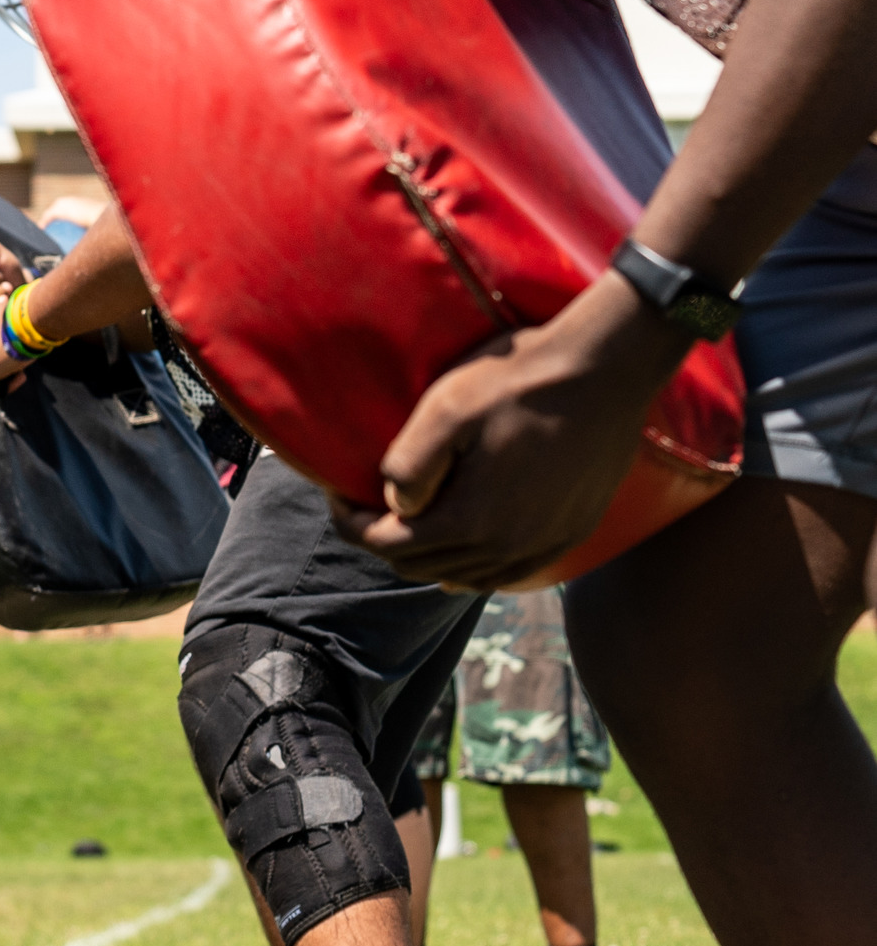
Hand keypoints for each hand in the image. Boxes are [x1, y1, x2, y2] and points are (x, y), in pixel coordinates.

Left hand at [331, 272, 688, 585]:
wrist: (607, 370)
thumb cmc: (520, 381)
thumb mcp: (447, 409)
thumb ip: (409, 464)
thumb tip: (395, 505)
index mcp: (471, 522)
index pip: (386, 545)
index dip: (351, 522)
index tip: (339, 493)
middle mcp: (507, 549)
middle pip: (419, 565)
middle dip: (383, 538)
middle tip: (366, 503)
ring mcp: (542, 547)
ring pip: (461, 574)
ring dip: (426, 553)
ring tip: (410, 516)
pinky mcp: (568, 535)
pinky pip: (505, 572)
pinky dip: (471, 563)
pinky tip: (462, 539)